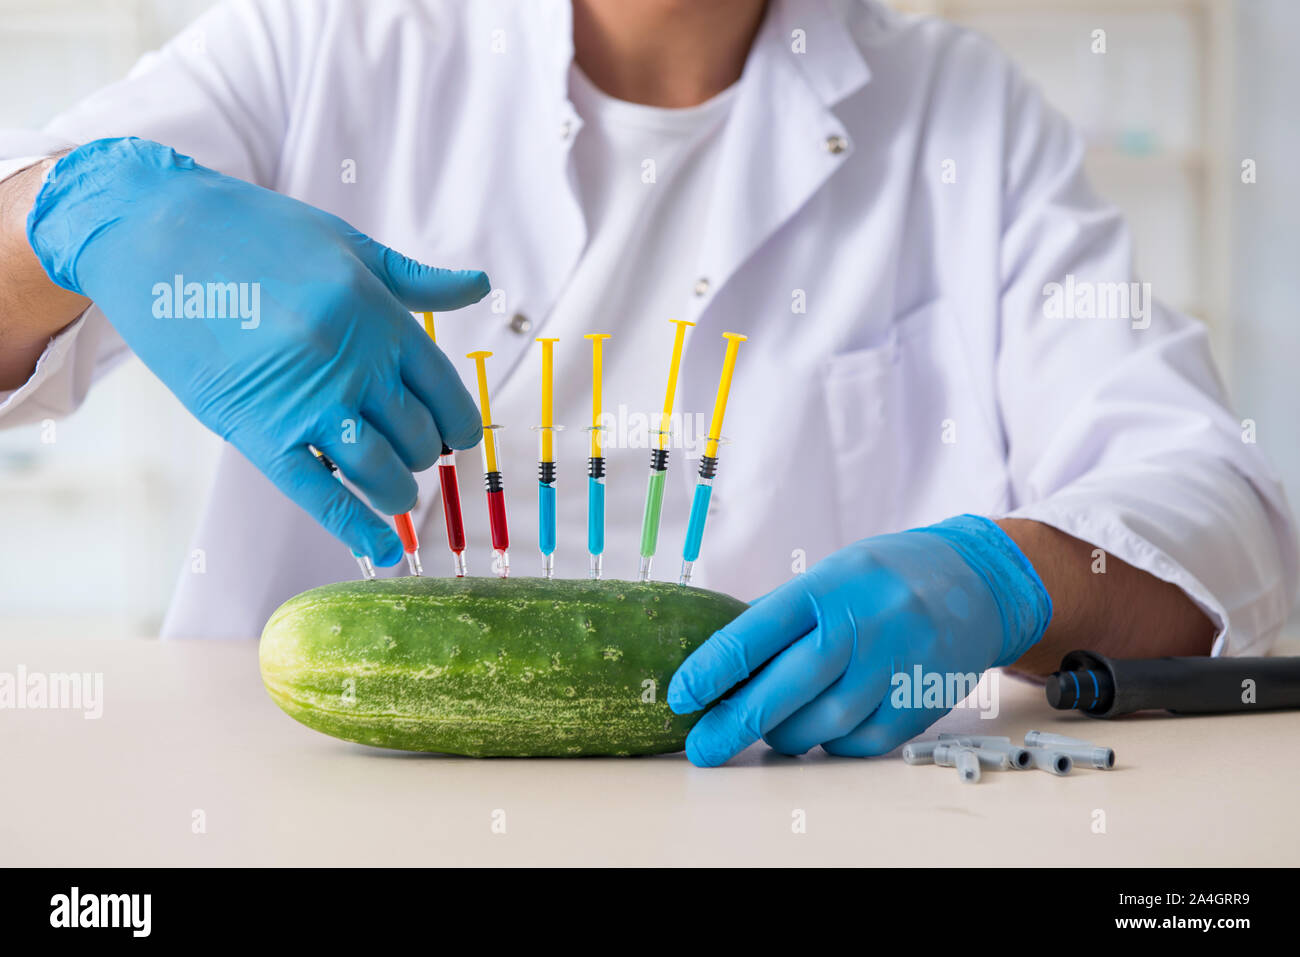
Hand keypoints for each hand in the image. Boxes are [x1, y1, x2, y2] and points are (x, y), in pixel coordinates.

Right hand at [27, 137, 487, 565]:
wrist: (157, 233)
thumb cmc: (256, 232)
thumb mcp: (348, 245)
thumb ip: (416, 280)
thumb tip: (481, 284)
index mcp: (382, 319)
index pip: (447, 393)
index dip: (458, 424)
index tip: (453, 434)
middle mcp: (355, 365)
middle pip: (418, 438)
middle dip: (422, 453)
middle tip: (406, 449)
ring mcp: (308, 402)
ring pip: (381, 472)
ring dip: (397, 489)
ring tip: (392, 484)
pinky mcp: (258, 432)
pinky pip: (320, 495)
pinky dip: (355, 528)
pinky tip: (382, 552)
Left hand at [667, 515, 1051, 765]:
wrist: (976, 581)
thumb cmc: (884, 579)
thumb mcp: (830, 575)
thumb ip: (780, 617)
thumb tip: (718, 666)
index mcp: (828, 586)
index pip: (756, 632)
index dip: (712, 670)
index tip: (681, 696)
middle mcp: (864, 623)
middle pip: (788, 687)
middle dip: (736, 722)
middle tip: (702, 747)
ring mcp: (897, 665)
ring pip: (824, 723)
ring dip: (784, 736)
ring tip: (767, 732)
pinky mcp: (921, 701)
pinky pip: (861, 741)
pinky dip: (832, 743)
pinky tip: (819, 731)